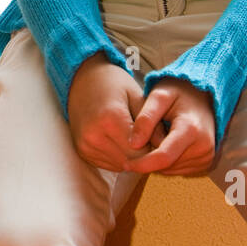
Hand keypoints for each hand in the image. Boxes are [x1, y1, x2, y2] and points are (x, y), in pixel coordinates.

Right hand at [67, 53, 164, 171]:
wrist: (82, 80)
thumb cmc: (113, 84)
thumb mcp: (137, 96)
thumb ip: (152, 123)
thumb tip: (164, 146)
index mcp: (110, 119)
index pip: (141, 151)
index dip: (154, 148)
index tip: (159, 138)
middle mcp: (94, 136)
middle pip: (131, 161)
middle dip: (144, 154)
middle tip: (150, 139)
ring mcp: (85, 146)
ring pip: (121, 165)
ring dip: (132, 158)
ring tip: (135, 138)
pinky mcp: (82, 151)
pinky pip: (109, 164)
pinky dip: (120, 157)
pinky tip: (122, 141)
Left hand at [122, 77, 216, 176]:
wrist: (204, 97)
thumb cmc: (179, 94)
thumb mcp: (160, 97)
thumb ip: (146, 118)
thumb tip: (134, 144)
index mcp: (191, 129)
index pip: (163, 157)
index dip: (142, 164)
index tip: (125, 163)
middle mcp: (203, 147)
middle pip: (166, 165)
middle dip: (148, 159)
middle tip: (140, 142)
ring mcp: (206, 156)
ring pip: (170, 170)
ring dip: (157, 161)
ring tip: (156, 139)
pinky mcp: (206, 162)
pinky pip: (178, 170)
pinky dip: (167, 162)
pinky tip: (165, 145)